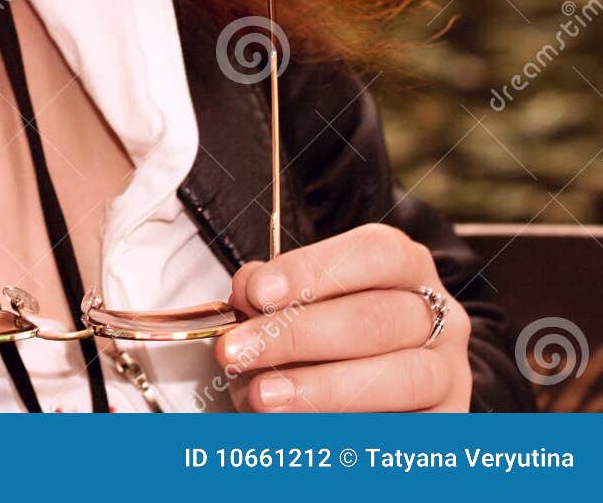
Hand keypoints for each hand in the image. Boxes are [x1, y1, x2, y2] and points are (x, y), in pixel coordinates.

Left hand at [214, 223, 472, 411]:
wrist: (374, 383)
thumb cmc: (328, 329)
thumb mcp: (297, 297)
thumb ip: (269, 290)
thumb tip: (247, 294)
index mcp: (405, 267)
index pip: (374, 253)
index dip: (313, 270)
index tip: (257, 293)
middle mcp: (439, 317)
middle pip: (377, 319)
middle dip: (297, 336)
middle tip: (236, 351)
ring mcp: (449, 373)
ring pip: (399, 379)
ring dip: (320, 389)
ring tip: (262, 396)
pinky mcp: (447, 425)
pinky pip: (403, 433)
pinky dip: (345, 430)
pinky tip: (298, 429)